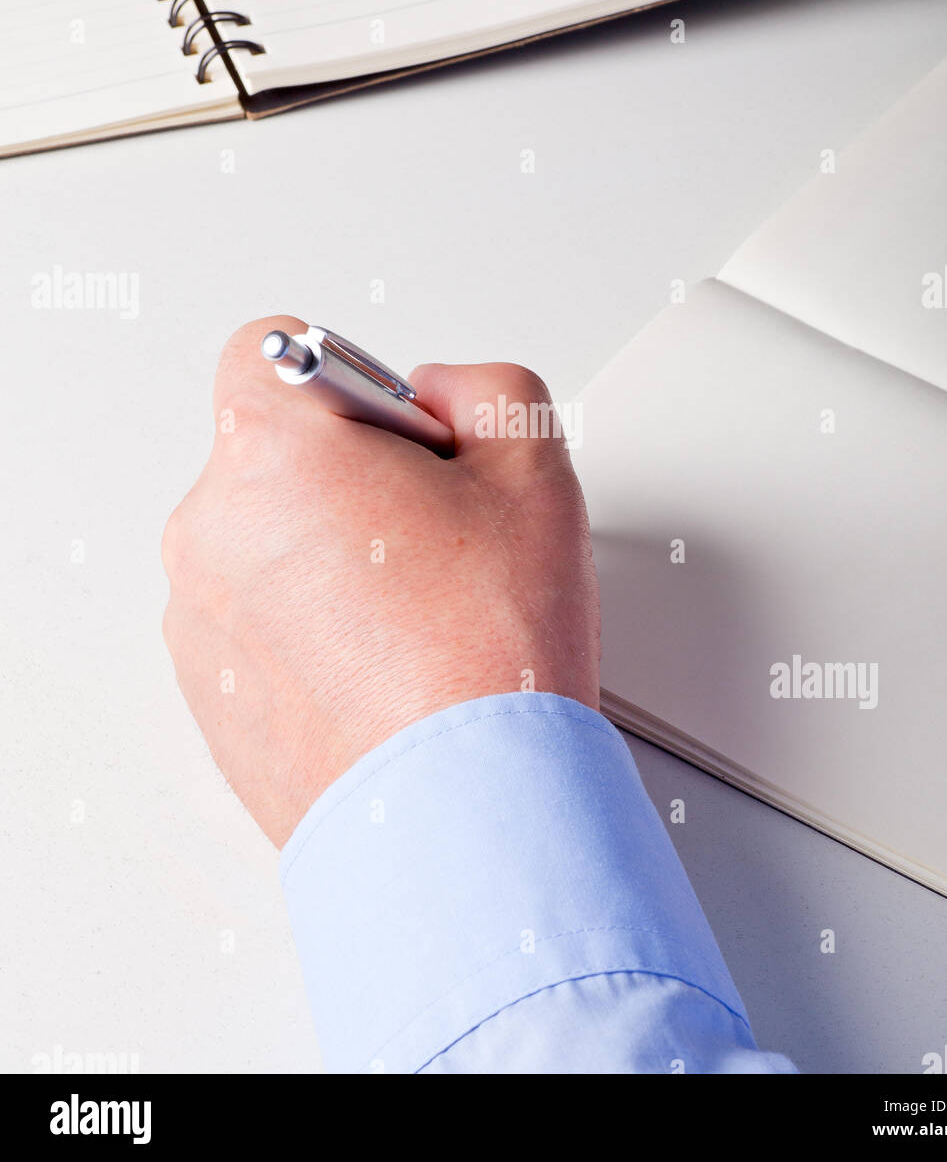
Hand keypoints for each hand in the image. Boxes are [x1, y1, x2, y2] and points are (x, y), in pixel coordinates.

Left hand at [161, 318, 599, 846]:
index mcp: (271, 452)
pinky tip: (383, 666)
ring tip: (413, 615)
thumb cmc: (486, 653)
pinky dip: (307, 631)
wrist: (460, 809)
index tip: (398, 434)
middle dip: (347, 476)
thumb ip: (483, 389)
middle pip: (274, 455)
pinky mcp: (209, 695)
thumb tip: (438, 397)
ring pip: (265, 544)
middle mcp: (211, 530)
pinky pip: (255, 626)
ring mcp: (200, 620)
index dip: (353, 381)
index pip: (272, 352)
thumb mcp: (532, 468)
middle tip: (430, 537)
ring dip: (326, 557)